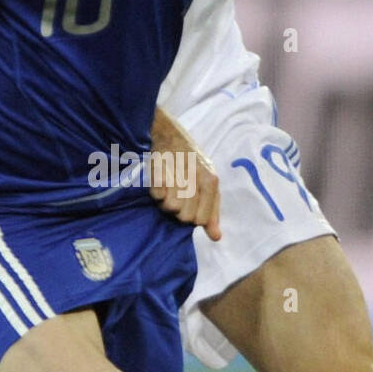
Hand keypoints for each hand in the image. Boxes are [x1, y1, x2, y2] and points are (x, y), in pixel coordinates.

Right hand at [150, 107, 220, 240]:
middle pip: (184, 217)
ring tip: (168, 190)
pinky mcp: (159, 167)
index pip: (200, 220)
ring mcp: (178, 171)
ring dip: (165, 202)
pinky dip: (156, 192)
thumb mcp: (208, 184)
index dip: (193, 218)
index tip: (190, 207)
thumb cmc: (192, 163)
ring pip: (170, 208)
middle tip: (176, 197)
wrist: (169, 133)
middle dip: (178, 211)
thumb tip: (216, 237)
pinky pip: (157, 194)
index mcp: (211, 181)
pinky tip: (159, 183)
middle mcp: (197, 176)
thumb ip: (212, 211)